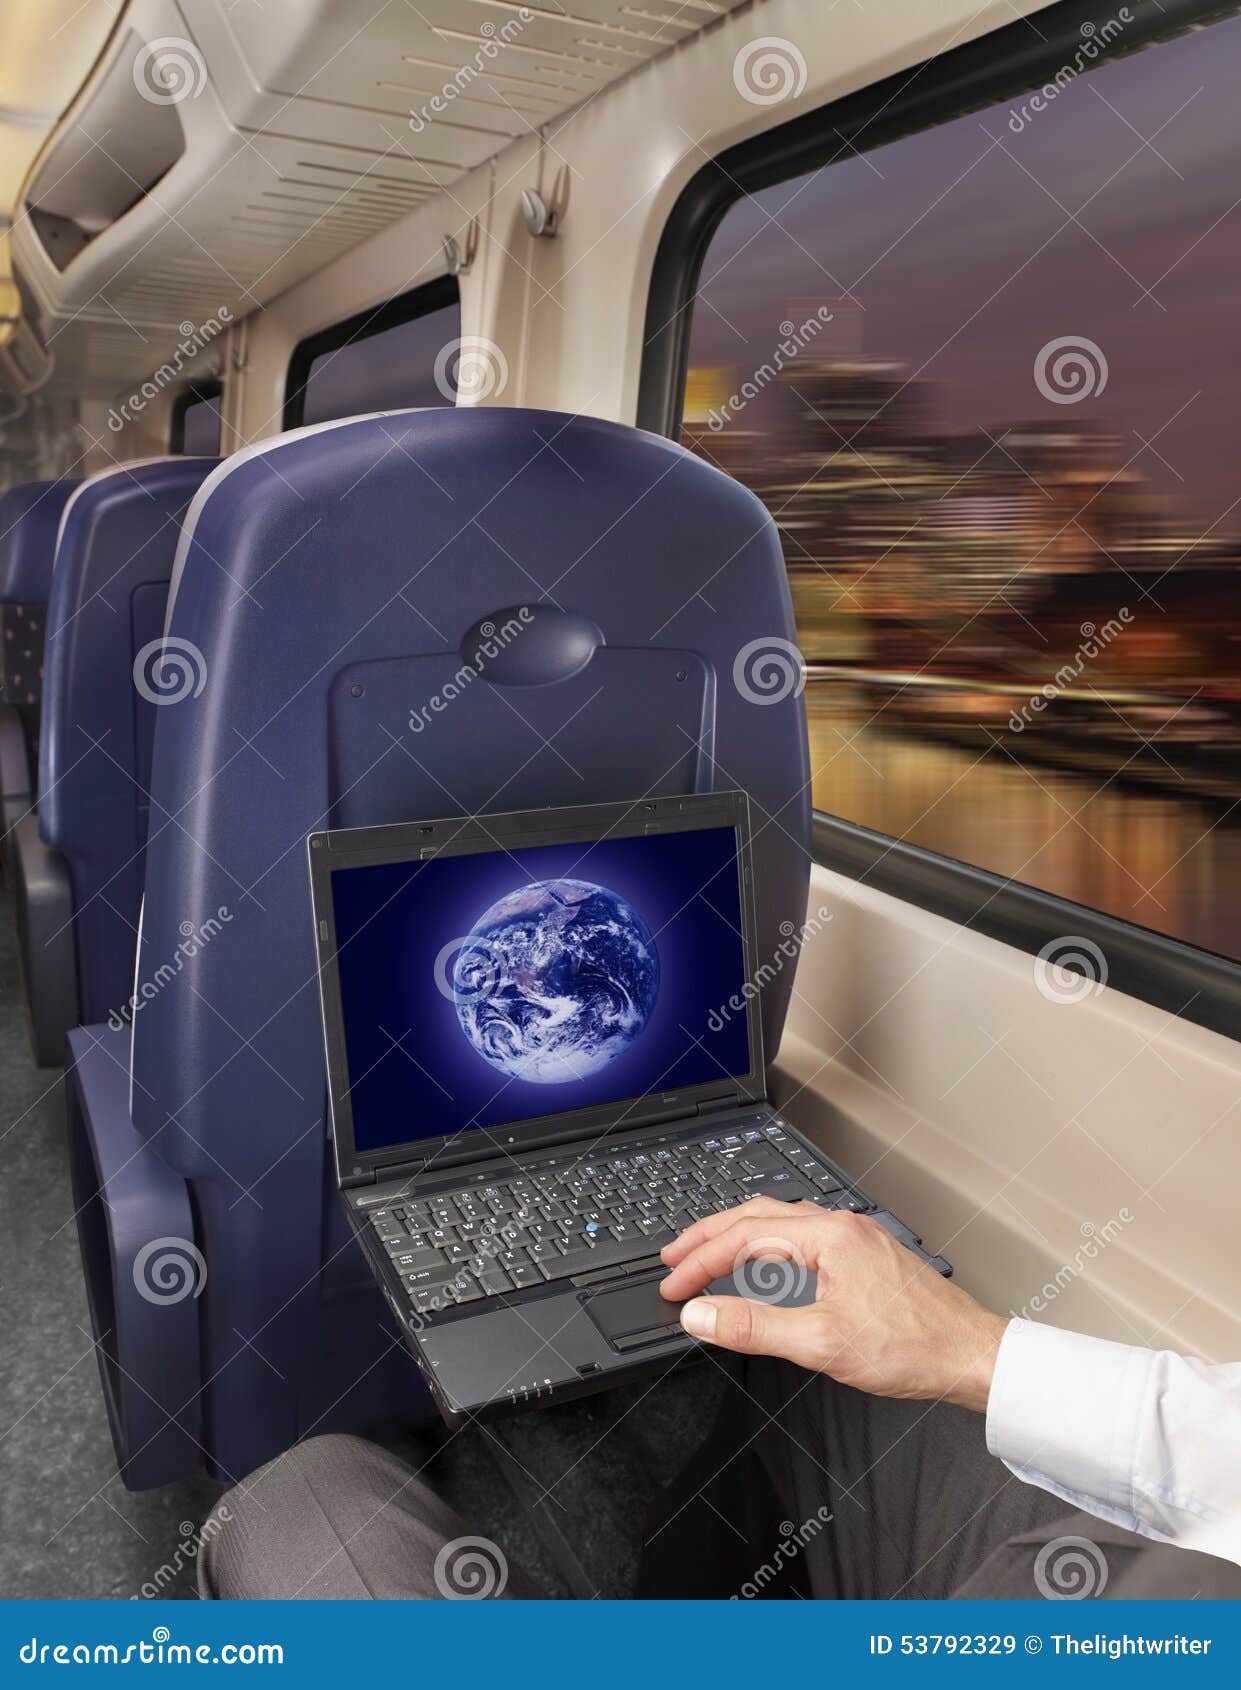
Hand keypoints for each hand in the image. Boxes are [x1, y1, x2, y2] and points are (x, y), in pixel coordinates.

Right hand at [659, 1198, 1007, 1412]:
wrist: (971, 1356)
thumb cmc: (913, 1347)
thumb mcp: (821, 1343)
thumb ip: (754, 1326)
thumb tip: (702, 1314)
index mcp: (828, 1236)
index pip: (743, 1236)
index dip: (700, 1262)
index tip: (673, 1285)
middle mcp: (842, 1225)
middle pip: (757, 1215)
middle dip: (709, 1235)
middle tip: (673, 1258)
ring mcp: (856, 1237)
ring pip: (781, 1222)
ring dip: (738, 1236)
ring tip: (708, 1256)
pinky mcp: (866, 1255)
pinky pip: (803, 1236)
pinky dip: (769, 1245)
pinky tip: (766, 1266)